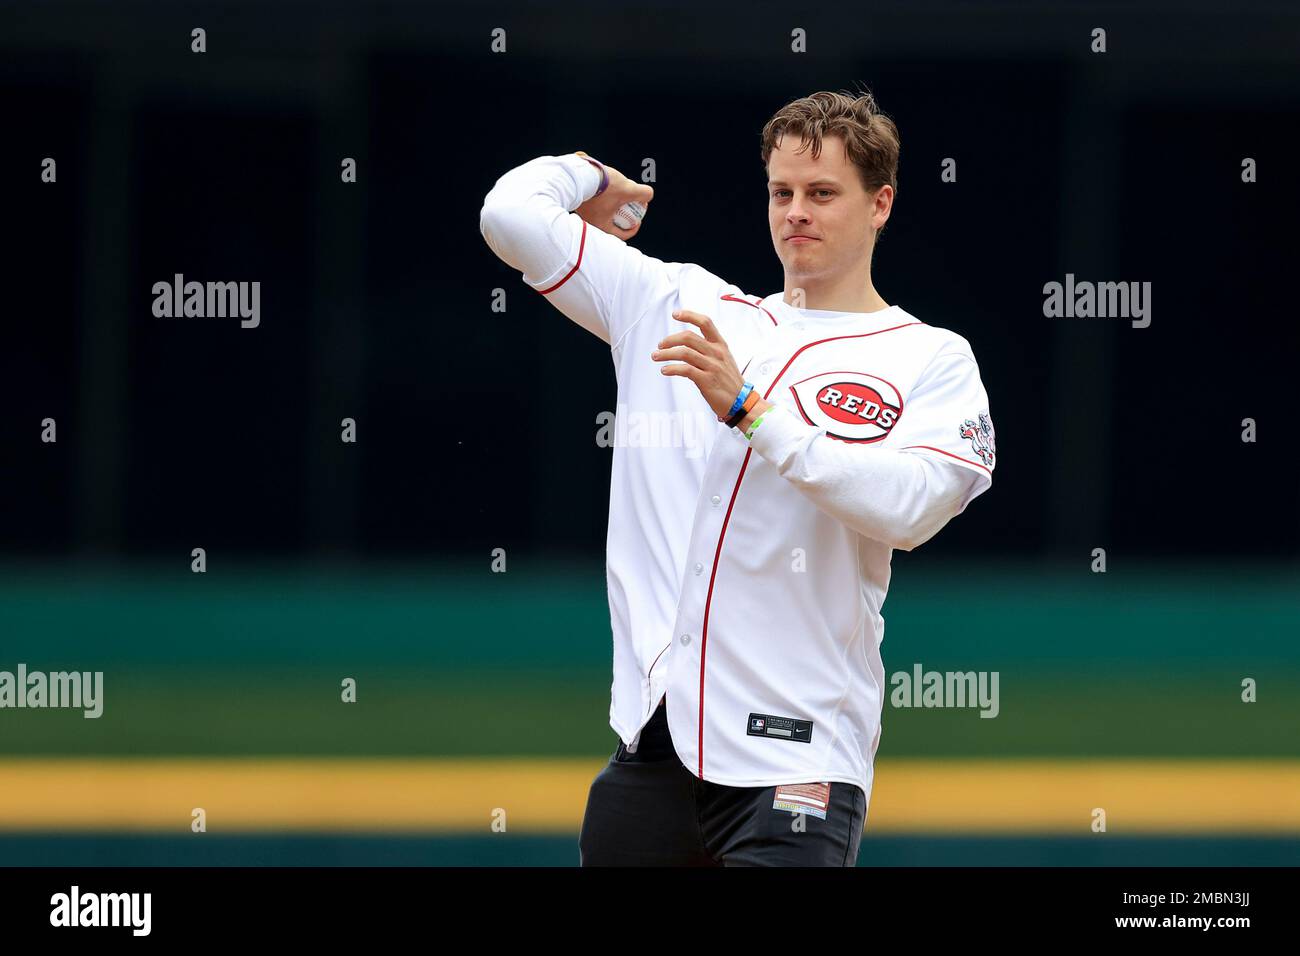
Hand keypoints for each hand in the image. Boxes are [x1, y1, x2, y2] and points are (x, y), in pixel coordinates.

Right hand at [574, 152, 653, 239]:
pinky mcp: (578, 203)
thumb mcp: (629, 189)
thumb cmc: (605, 185)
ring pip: (602, 214)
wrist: (580, 173)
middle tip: (630, 207)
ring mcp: (582, 213)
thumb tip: (649, 196)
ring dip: (613, 207)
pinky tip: (608, 189)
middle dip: (623, 217)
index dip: (634, 228)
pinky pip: (594, 205)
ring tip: (620, 195)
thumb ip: (643, 193)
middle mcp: (589, 223)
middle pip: (612, 224)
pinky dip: (603, 200)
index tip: (639, 219)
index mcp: (601, 227)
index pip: (621, 234)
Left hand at [651, 310, 771, 426]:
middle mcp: (716, 353)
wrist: (741, 402)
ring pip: (684, 352)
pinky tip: (665, 370)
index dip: (689, 315)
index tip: (676, 314)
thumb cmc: (729, 381)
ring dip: (666, 354)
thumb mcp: (723, 359)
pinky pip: (685, 370)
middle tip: (660, 345)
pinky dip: (672, 369)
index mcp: (720, 345)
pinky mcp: (707, 380)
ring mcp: (712, 366)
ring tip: (656, 357)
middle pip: (689, 337)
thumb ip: (708, 350)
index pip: (705, 323)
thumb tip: (687, 345)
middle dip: (670, 340)